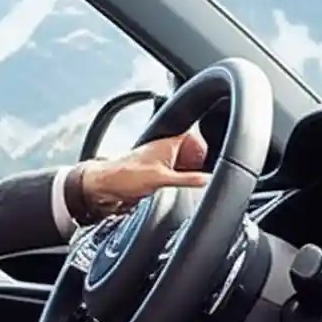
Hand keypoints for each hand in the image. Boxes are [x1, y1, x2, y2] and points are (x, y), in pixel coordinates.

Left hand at [67, 124, 209, 223]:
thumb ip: (185, 179)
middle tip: (211, 169)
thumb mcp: (161, 178)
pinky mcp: (156, 175)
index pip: (193, 133)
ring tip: (199, 180)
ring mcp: (160, 163)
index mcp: (168, 142)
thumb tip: (206, 179)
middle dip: (201, 158)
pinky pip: (175, 175)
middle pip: (191, 150)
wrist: (104, 187)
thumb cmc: (124, 176)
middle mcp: (165, 150)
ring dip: (191, 171)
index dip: (205, 139)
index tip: (218, 149)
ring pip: (183, 163)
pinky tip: (183, 188)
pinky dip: (182, 180)